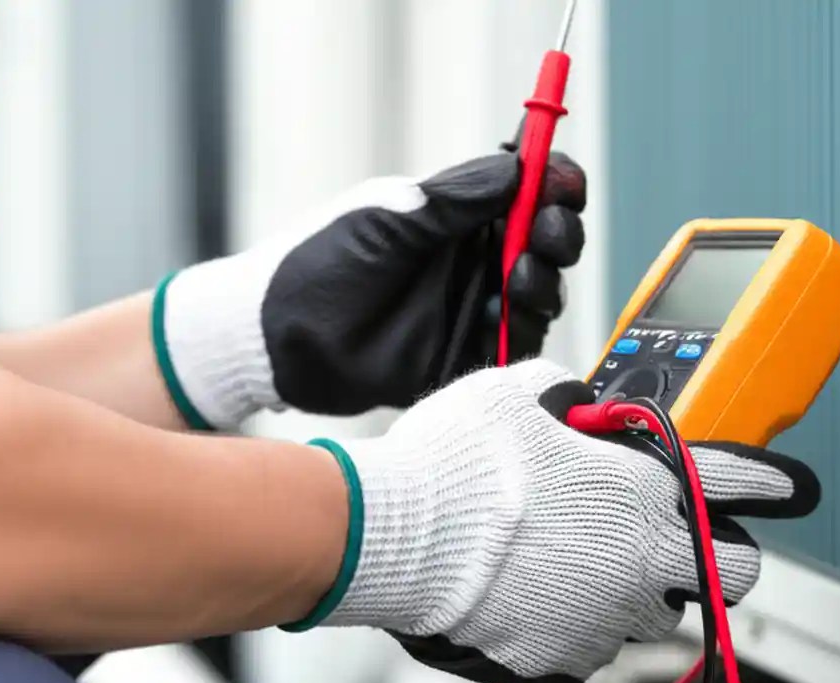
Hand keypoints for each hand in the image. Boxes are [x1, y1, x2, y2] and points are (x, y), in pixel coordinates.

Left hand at [152, 153, 585, 429]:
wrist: (275, 338)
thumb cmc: (316, 265)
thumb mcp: (386, 220)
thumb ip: (452, 199)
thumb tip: (516, 169)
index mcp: (455, 215)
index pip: (526, 191)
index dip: (555, 184)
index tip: (564, 184)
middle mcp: (471, 258)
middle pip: (545, 242)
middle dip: (559, 234)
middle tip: (544, 234)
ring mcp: (470, 307)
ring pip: (540, 295)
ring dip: (543, 282)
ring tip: (516, 279)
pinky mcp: (464, 356)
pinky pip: (514, 347)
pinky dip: (520, 333)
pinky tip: (495, 319)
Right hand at [293, 359, 819, 682]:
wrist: (394, 533)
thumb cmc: (458, 461)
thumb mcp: (524, 395)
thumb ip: (575, 403)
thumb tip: (580, 411)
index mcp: (645, 488)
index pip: (742, 481)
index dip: (776, 482)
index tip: (794, 488)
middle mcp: (642, 559)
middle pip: (732, 572)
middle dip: (722, 553)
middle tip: (691, 540)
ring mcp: (606, 616)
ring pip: (659, 613)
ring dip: (641, 588)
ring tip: (587, 561)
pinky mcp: (563, 656)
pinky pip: (595, 645)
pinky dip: (583, 623)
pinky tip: (544, 594)